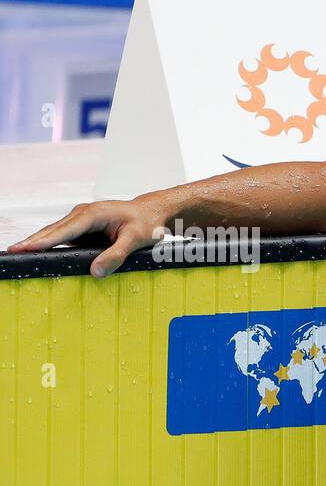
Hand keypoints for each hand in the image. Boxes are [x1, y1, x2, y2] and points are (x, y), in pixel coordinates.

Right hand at [7, 198, 165, 277]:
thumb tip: (95, 272)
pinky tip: (36, 253)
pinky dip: (48, 244)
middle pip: (52, 230)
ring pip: (54, 233)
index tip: (25, 248)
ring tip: (17, 253)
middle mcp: (81, 214)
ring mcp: (80, 220)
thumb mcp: (135, 241)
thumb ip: (116, 256)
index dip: (43, 240)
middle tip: (12, 252)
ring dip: (36, 242)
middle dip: (31, 241)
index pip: (63, 230)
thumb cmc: (146, 224)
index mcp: (92, 214)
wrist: (152, 212)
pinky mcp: (82, 228)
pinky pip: (62, 237)